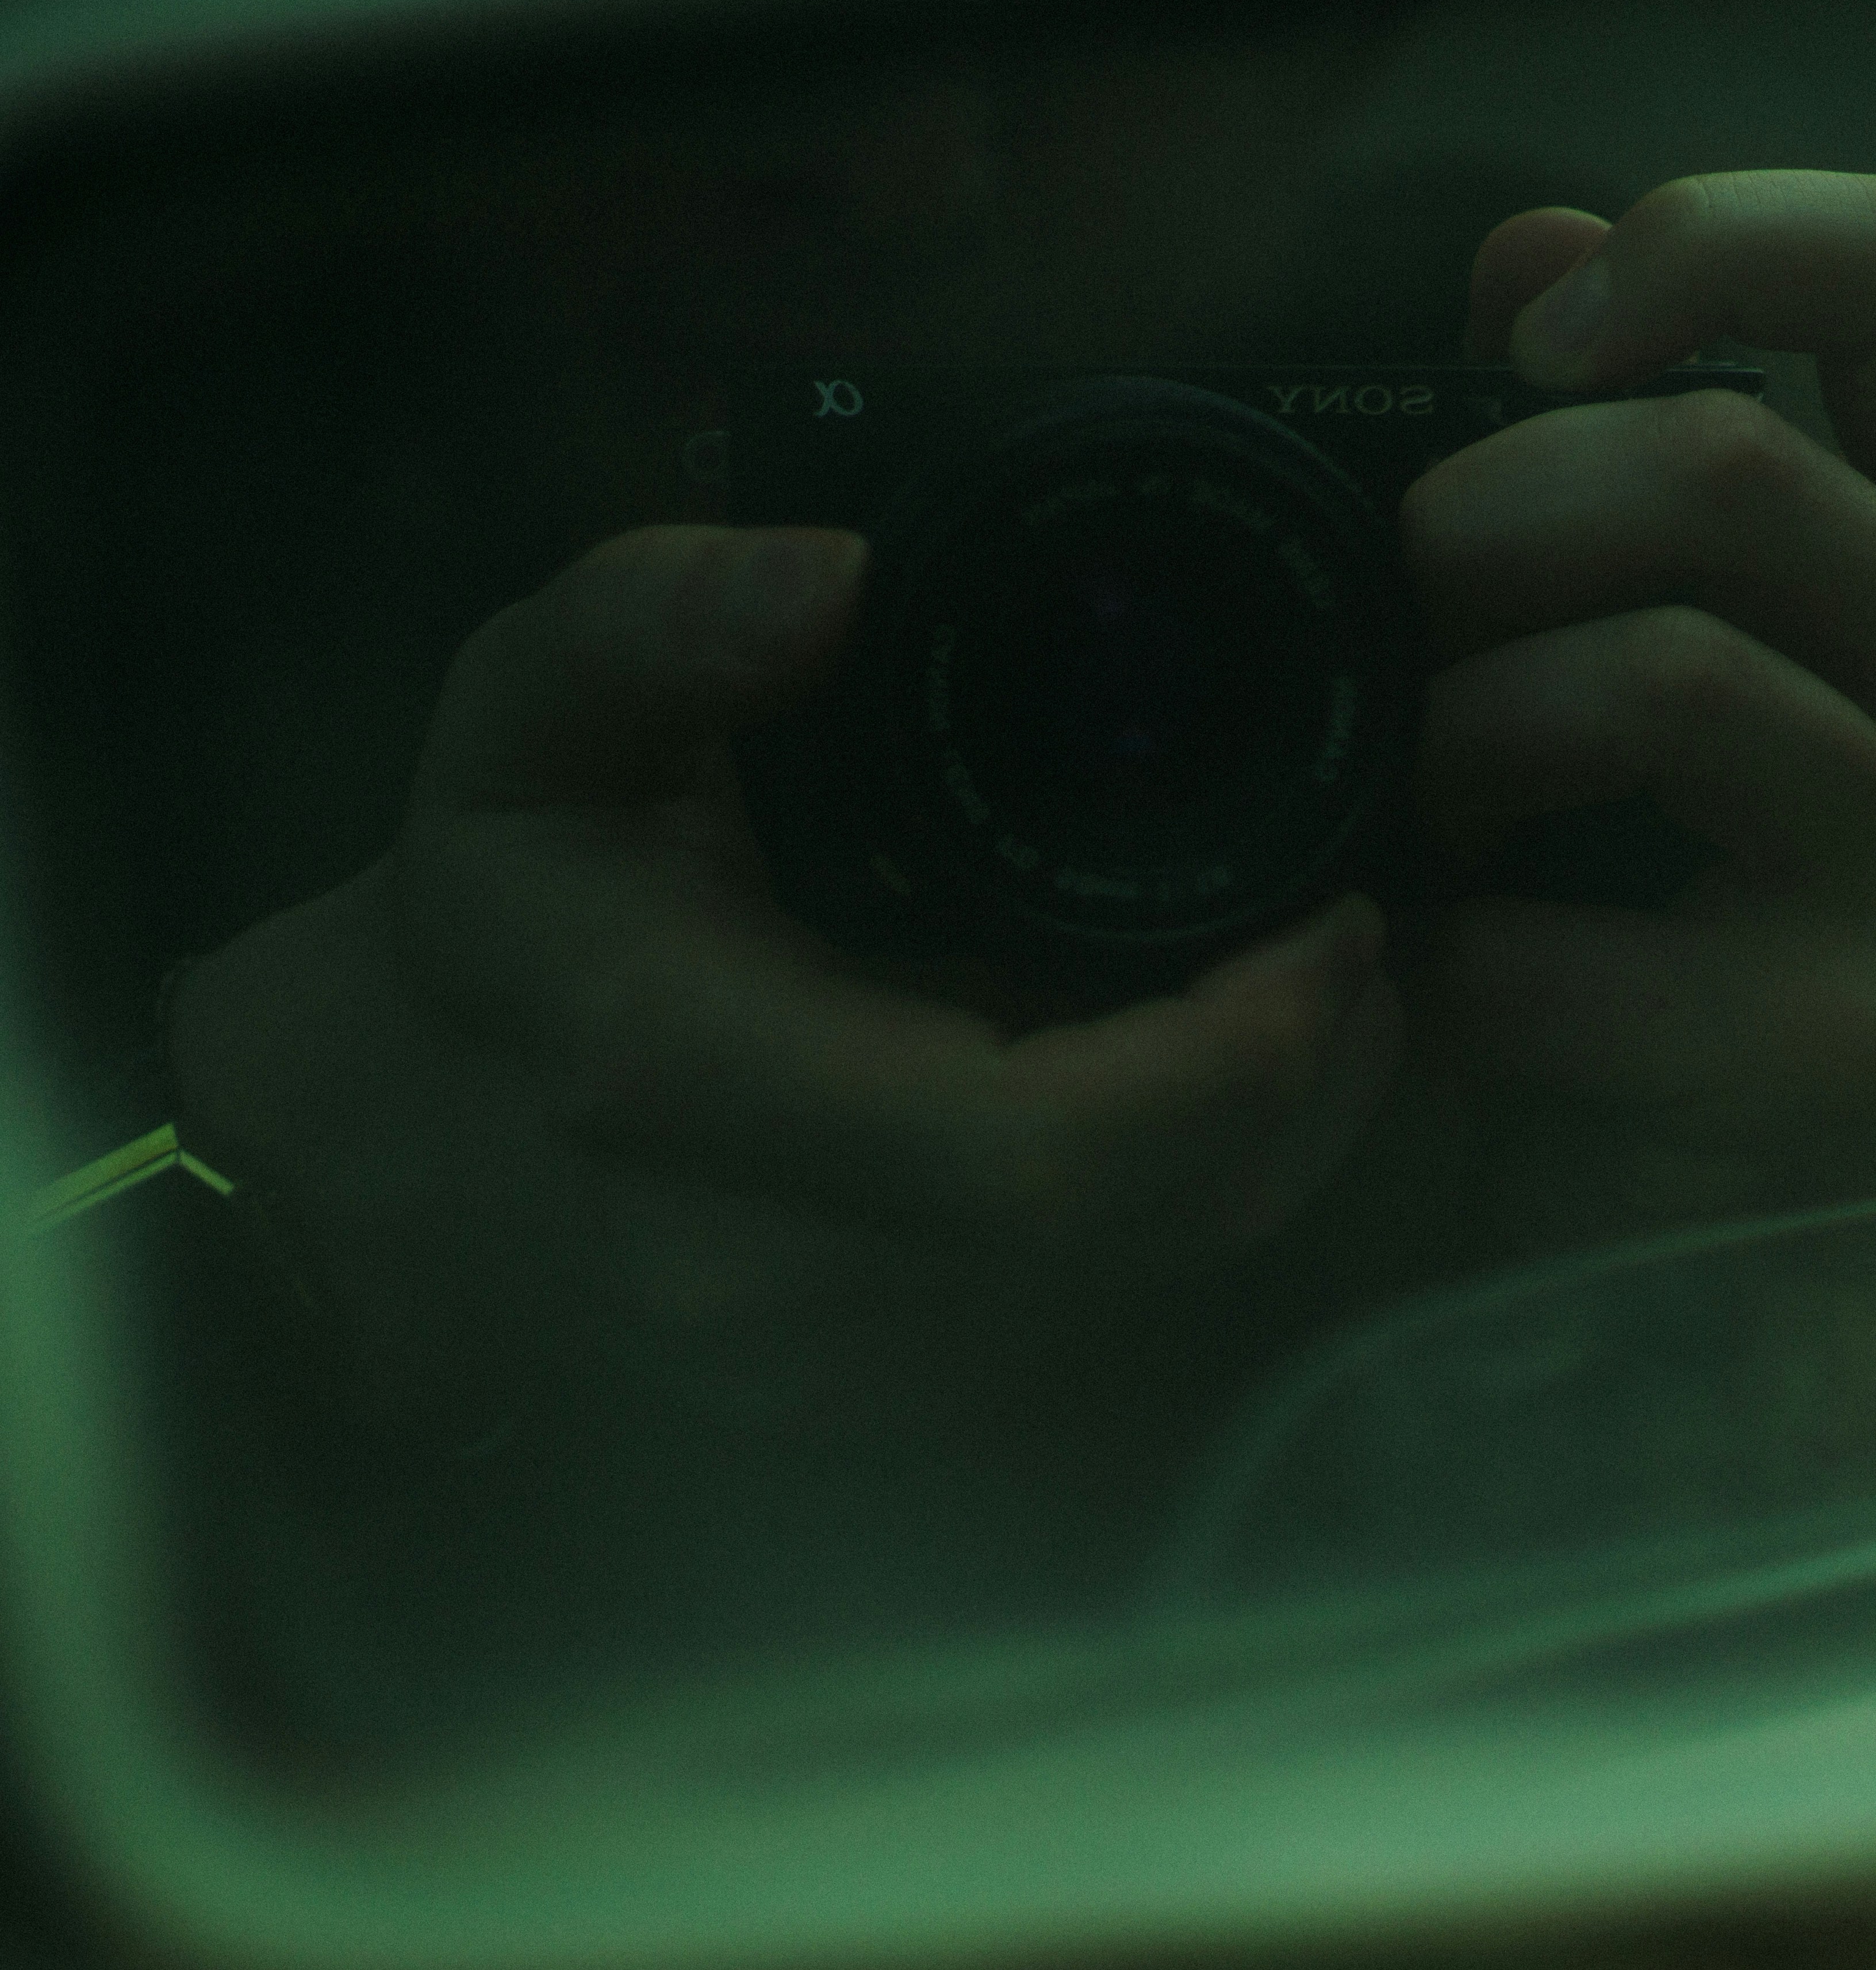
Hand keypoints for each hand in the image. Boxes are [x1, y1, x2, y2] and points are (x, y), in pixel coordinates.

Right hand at [162, 527, 1405, 1582]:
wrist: (422, 1148)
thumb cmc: (502, 918)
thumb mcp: (523, 725)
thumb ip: (649, 624)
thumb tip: (829, 576)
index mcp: (683, 1086)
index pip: (1040, 1148)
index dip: (1234, 1050)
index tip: (1332, 916)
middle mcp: (774, 1273)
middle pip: (1150, 1222)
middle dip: (1306, 1079)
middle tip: (1359, 926)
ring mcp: (850, 1366)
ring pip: (1163, 1268)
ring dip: (1282, 1126)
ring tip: (1322, 976)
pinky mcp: (907, 1393)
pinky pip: (1128, 1290)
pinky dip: (1209, 1170)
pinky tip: (1226, 1057)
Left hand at [1393, 170, 1875, 1254]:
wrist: (1707, 1273)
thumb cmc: (1661, 940)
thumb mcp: (1656, 668)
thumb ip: (1611, 458)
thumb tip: (1528, 249)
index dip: (1712, 238)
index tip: (1542, 341)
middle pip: (1737, 465)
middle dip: (1491, 520)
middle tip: (1404, 618)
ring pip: (1664, 675)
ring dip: (1465, 737)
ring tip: (1431, 811)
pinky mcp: (1861, 1051)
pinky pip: (1577, 935)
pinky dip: (1461, 961)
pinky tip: (1460, 990)